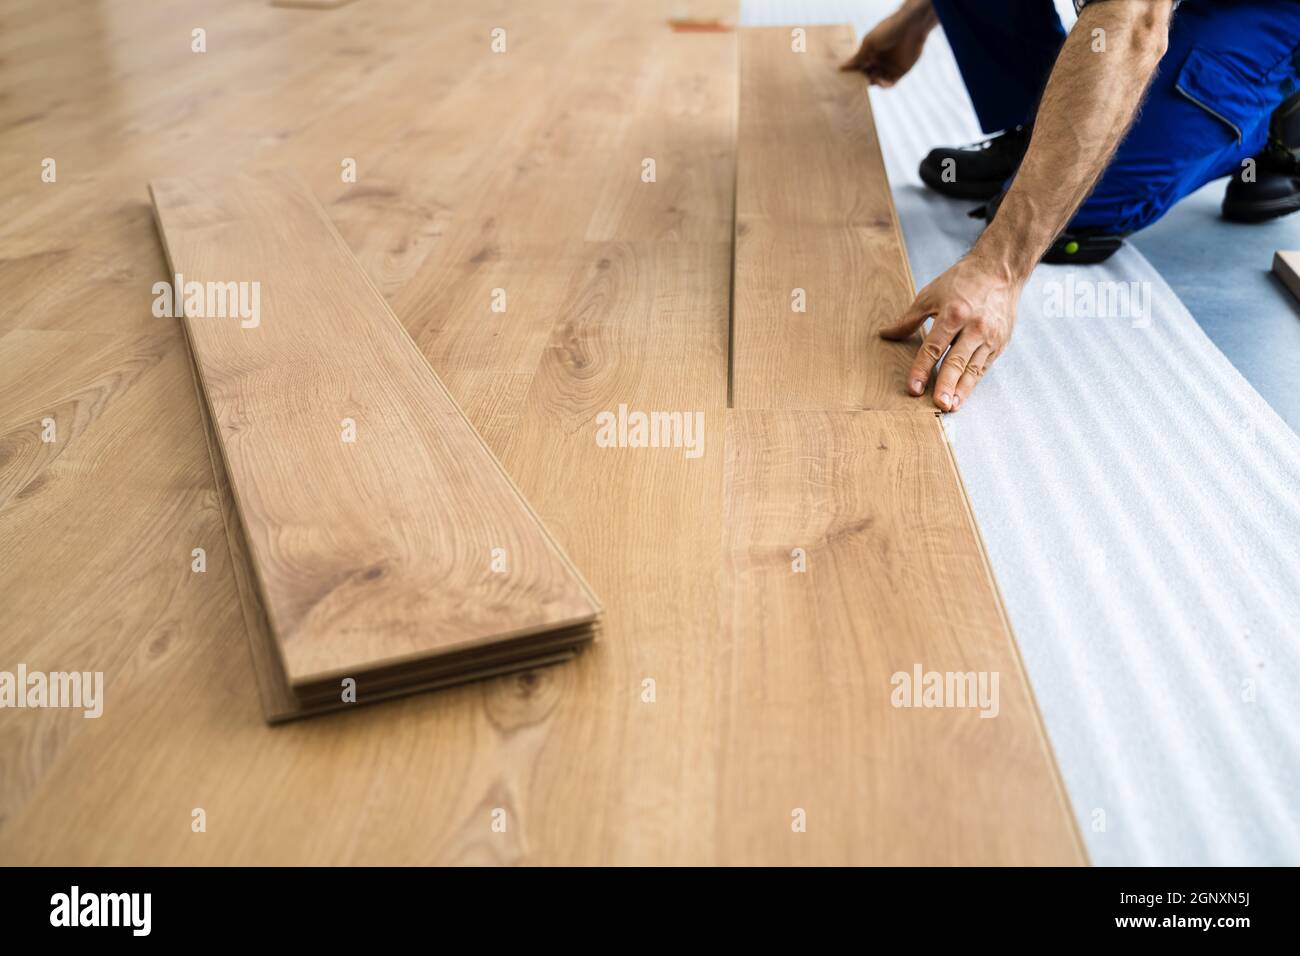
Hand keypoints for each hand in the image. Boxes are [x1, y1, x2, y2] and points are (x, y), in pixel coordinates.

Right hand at [840, 0, 936, 86]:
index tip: (845, 77)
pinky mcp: (900, 72)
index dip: (853, 71)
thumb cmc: (888, 30)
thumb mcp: (869, 43)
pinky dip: (883, 85)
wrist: (910, 28)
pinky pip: (890, 84)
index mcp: (871, 52)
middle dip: (862, 79)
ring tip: (870, 79)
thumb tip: (842, 67)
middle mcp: (879, 60)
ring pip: (877, 81)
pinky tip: (879, 81)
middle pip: (868, 75)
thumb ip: (858, 57)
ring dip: (872, 82)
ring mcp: (890, 67)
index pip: (860, 66)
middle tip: (857, 82)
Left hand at [879, 255, 1021, 410]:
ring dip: (962, 390)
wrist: (1000, 270)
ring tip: (951, 407)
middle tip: (939, 404)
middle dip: (947, 385)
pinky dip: (973, 383)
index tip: (914, 388)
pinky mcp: (1000, 343)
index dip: (922, 369)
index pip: (934, 347)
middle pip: (956, 361)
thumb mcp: (930, 295)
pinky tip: (963, 396)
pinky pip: (984, 367)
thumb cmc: (962, 281)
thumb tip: (886, 334)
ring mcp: (989, 337)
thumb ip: (908, 320)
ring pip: (973, 369)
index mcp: (954, 314)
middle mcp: (974, 327)